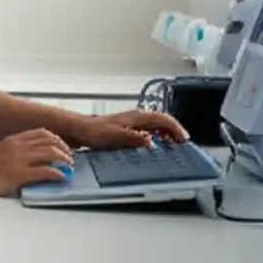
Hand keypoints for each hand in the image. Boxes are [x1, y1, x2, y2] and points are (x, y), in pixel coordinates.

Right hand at [0, 129, 74, 204]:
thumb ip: (14, 153)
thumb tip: (31, 158)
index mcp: (11, 140)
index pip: (40, 132)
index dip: (55, 139)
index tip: (62, 146)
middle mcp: (16, 146)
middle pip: (49, 140)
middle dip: (64, 148)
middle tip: (69, 158)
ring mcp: (18, 160)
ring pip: (51, 153)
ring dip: (64, 160)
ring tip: (69, 167)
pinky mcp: (20, 175)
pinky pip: (47, 171)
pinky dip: (58, 174)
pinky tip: (62, 178)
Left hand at [73, 110, 189, 149]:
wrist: (79, 130)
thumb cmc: (93, 131)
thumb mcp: (115, 136)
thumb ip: (134, 138)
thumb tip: (150, 141)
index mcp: (136, 117)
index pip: (163, 119)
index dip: (176, 128)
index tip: (184, 139)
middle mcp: (135, 117)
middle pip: (162, 121)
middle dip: (174, 131)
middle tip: (182, 144)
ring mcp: (131, 122)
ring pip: (155, 125)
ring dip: (166, 133)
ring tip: (172, 145)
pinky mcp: (126, 128)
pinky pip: (147, 129)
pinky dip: (156, 136)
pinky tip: (154, 145)